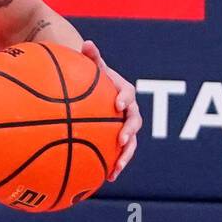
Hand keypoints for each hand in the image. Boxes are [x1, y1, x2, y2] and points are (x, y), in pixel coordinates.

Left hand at [81, 40, 140, 180]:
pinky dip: (114, 165)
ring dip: (125, 156)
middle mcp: (128, 110)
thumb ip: (91, 57)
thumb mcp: (91, 68)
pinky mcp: (118, 140)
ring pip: (130, 143)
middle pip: (134, 122)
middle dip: (129, 133)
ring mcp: (124, 126)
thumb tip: (86, 42)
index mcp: (123, 92)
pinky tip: (107, 179)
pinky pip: (119, 154)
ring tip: (116, 169)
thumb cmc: (92, 78)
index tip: (117, 105)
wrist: (96, 91)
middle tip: (121, 140)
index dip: (125, 99)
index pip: (128, 94)